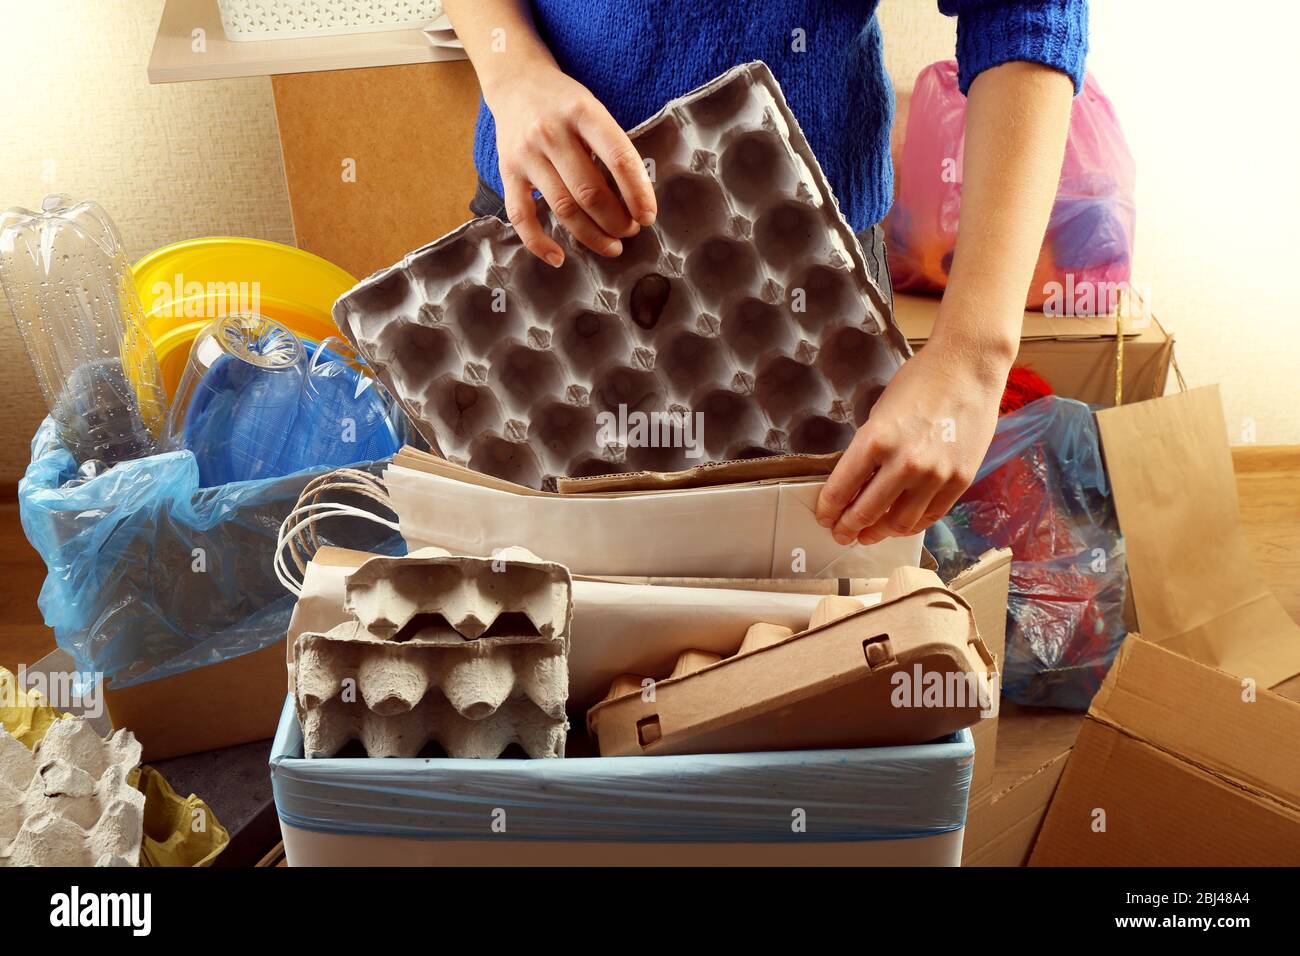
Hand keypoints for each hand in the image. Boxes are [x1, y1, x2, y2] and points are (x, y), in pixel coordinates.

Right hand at [485, 66, 657, 265]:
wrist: (516, 80)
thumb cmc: (565, 102)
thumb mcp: (593, 110)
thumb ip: (611, 147)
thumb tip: (635, 200)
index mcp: (582, 112)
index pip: (618, 159)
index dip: (637, 193)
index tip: (648, 217)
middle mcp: (551, 132)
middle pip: (589, 191)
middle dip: (616, 220)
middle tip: (630, 231)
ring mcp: (526, 154)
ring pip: (562, 208)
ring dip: (591, 235)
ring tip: (612, 246)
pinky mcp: (506, 171)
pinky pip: (520, 215)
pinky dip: (539, 242)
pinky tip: (559, 258)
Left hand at [815, 335, 1008, 544]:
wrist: (968, 367)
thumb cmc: (920, 382)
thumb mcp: (879, 413)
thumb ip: (867, 451)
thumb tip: (855, 485)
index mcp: (875, 440)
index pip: (841, 489)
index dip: (829, 509)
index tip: (825, 517)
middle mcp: (904, 463)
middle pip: (866, 512)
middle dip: (848, 527)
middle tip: (842, 533)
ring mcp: (935, 475)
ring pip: (899, 523)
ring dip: (879, 533)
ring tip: (869, 534)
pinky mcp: (959, 481)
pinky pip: (930, 516)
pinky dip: (911, 525)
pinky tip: (900, 523)